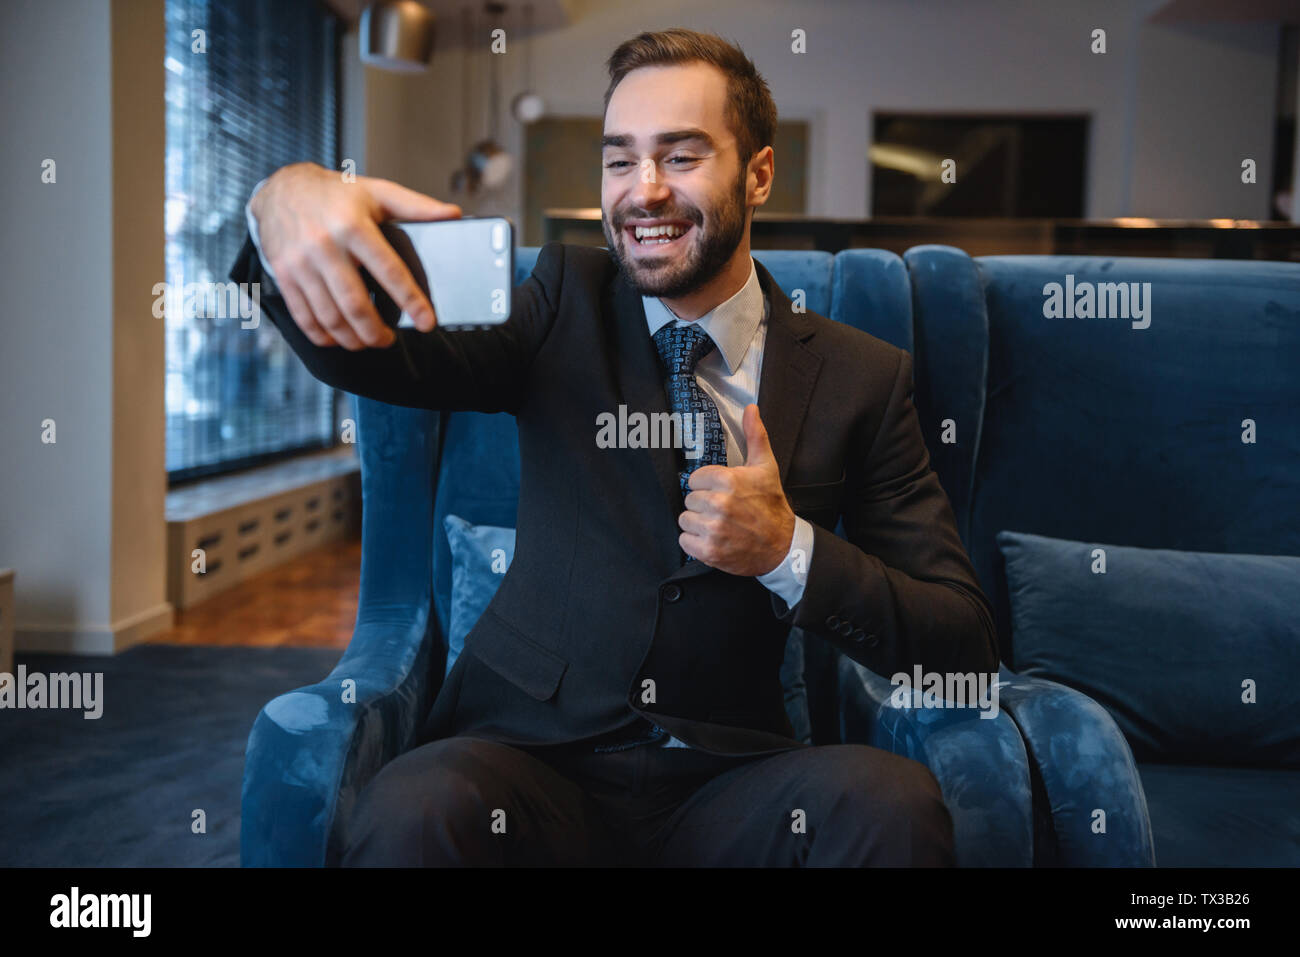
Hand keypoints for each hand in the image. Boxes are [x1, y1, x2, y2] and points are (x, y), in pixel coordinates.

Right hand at [251, 161, 461, 348]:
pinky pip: (303, 315)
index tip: (427, 322)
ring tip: (368, 341)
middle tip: (389, 340)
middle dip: (376, 331)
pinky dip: (322, 336)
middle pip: (355, 304)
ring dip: (352, 339)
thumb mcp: (378, 192)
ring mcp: (300, 262)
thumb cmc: (337, 194)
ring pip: (329, 316)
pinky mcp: (283, 274)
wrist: (283, 188)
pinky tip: (338, 339)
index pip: (389, 271)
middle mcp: (325, 245)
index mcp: (354, 226)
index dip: (411, 301)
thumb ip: (416, 206)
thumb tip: (454, 215)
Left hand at [678, 404, 795, 574]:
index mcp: (729, 480)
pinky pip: (684, 541)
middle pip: (689, 499)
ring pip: (685, 520)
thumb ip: (755, 435)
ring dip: (698, 524)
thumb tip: (751, 408)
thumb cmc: (772, 505)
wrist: (782, 546)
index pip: (695, 479)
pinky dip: (695, 543)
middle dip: (703, 505)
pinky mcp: (709, 551)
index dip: (708, 486)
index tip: (723, 493)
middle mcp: (719, 504)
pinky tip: (713, 540)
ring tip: (719, 525)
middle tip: (723, 511)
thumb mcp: (766, 467)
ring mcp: (713, 529)